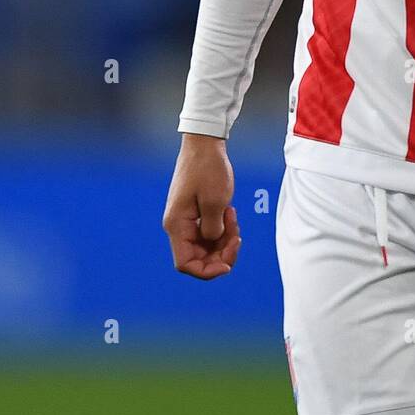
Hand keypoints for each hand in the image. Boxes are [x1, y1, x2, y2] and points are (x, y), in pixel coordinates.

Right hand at [162, 133, 241, 279]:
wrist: (205, 143)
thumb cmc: (208, 168)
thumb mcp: (216, 201)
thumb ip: (214, 229)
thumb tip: (214, 243)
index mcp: (177, 225)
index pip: (185, 264)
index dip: (207, 271)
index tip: (227, 265)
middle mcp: (178, 226)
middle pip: (198, 257)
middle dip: (221, 253)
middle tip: (237, 235)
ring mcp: (186, 220)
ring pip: (206, 245)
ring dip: (224, 239)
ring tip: (234, 216)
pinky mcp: (195, 213)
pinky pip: (209, 231)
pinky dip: (222, 228)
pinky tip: (230, 212)